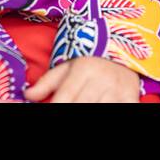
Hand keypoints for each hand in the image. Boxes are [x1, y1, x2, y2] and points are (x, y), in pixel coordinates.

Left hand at [24, 56, 140, 102]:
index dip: (57, 106)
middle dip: (73, 109)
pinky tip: (104, 107)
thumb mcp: (67, 66)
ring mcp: (118, 90)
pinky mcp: (132, 97)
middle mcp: (102, 79)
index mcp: (84, 69)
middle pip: (82, 105)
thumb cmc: (90, 61)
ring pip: (100, 109)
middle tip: (67, 109)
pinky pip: (123, 108)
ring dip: (91, 110)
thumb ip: (47, 82)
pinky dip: (113, 110)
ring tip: (86, 105)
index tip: (53, 110)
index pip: (66, 95)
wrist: (124, 49)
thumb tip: (27, 95)